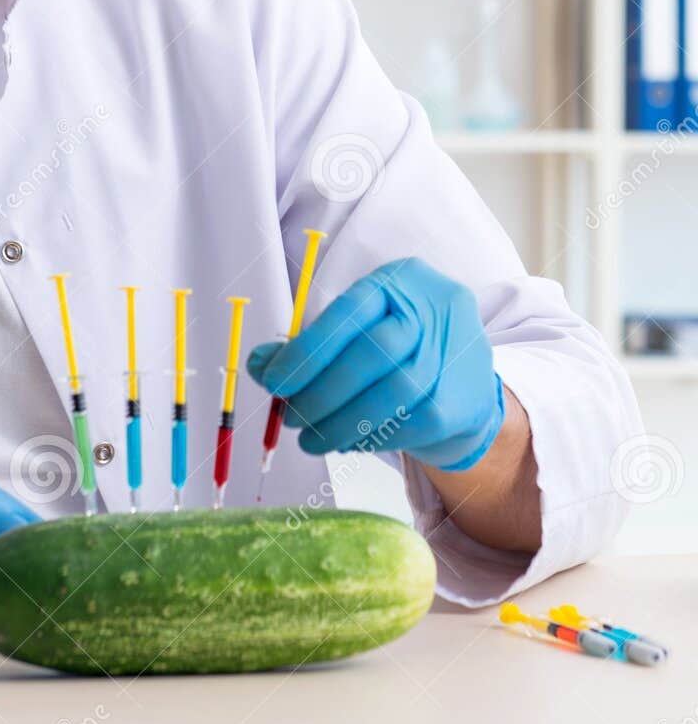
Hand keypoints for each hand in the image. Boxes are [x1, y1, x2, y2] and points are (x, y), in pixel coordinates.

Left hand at [247, 257, 504, 471]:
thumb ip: (308, 342)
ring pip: (392, 394)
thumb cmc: (393, 346)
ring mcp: (453, 356)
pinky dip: (369, 438)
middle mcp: (434, 310)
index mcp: (400, 281)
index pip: (349, 311)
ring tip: (309, 439)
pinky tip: (346, 442)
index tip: (273, 382)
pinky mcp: (461, 401)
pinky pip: (408, 425)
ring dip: (341, 423)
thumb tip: (259, 365)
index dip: (308, 350)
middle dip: (322, 391)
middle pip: (373, 353)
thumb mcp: (355, 326)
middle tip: (290, 417)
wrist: (463, 379)